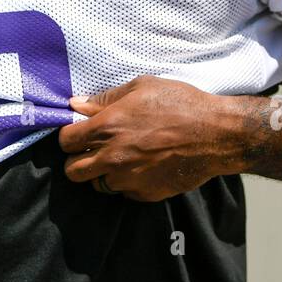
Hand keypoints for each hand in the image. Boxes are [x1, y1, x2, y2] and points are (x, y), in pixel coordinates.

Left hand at [58, 75, 239, 201]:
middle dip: (77, 160)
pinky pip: (123, 192)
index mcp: (107, 127)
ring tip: (118, 158)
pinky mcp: (145, 194)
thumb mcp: (142, 87)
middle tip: (92, 150)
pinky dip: (126, 182)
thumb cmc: (180, 104)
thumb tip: (77, 104)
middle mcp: (113, 157)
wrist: (215, 134)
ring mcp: (128, 179)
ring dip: (101, 173)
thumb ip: (105, 99)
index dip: (69, 136)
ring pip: (97, 185)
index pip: (66, 141)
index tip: (79, 133)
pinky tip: (140, 166)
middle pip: (73, 171)